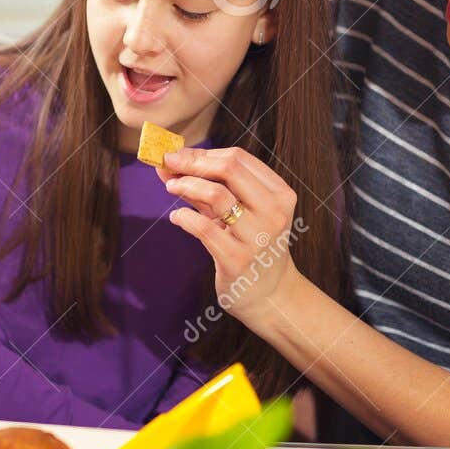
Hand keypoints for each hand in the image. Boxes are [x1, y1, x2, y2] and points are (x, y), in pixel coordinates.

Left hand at [159, 146, 304, 327]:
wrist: (269, 295)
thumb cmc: (251, 245)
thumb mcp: (241, 213)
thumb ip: (209, 187)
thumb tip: (169, 163)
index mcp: (280, 194)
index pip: (239, 158)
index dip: (203, 153)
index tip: (178, 154)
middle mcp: (274, 213)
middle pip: (230, 168)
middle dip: (192, 162)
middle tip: (169, 163)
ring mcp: (258, 237)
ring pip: (217, 194)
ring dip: (186, 185)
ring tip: (171, 187)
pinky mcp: (237, 260)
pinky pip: (204, 228)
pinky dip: (184, 217)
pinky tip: (177, 217)